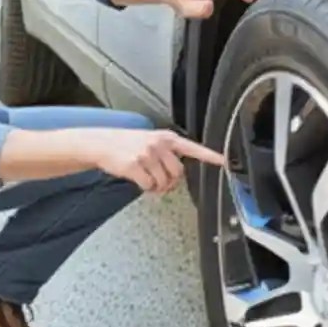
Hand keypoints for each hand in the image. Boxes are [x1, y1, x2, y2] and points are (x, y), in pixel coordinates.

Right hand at [91, 128, 225, 193]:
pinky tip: (139, 180)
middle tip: (160, 181)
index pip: (193, 148)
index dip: (210, 156)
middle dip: (171, 182)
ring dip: (157, 187)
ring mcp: (147, 154)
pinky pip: (149, 186)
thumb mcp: (151, 140)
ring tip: (148, 180)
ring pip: (164, 182)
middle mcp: (159, 144)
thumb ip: (167, 153)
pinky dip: (145, 188)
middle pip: (178, 173)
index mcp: (167, 138)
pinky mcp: (135, 165)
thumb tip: (177, 175)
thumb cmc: (128, 143)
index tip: (224, 161)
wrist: (103, 143)